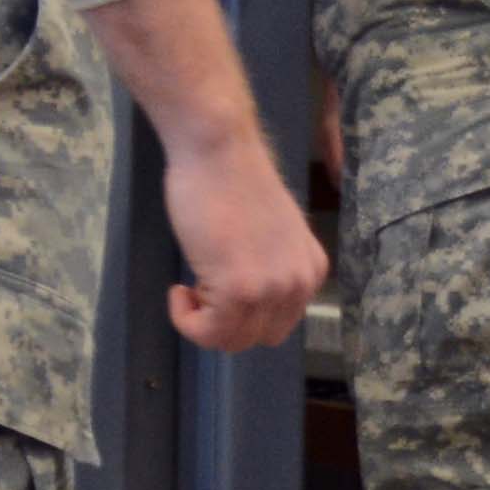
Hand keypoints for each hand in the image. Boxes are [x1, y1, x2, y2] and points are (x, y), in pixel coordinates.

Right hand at [161, 137, 327, 350]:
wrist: (218, 149)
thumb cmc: (231, 181)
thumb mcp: (269, 236)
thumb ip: (268, 269)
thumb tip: (246, 302)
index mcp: (310, 271)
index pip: (277, 322)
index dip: (242, 314)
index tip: (215, 288)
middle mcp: (300, 284)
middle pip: (258, 337)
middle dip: (223, 323)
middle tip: (199, 289)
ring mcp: (272, 289)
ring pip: (231, 340)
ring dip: (201, 323)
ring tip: (188, 288)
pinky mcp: (240, 290)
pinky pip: (208, 332)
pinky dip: (186, 320)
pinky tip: (179, 290)